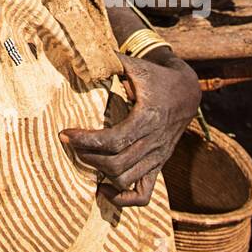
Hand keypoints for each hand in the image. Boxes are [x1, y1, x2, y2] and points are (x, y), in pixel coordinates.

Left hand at [59, 50, 200, 208]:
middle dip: (87, 156)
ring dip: (100, 173)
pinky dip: (122, 198)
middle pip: (116, 164)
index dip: (86, 141)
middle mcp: (154, 142)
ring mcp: (158, 157)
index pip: (113, 141)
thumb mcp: (135, 65)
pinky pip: (143, 195)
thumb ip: (109, 60)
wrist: (186, 91)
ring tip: (83, 157)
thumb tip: (81, 53)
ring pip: (126, 180)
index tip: (65, 134)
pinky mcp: (158, 166)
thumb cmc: (155, 76)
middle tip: (70, 143)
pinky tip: (103, 187)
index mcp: (148, 119)